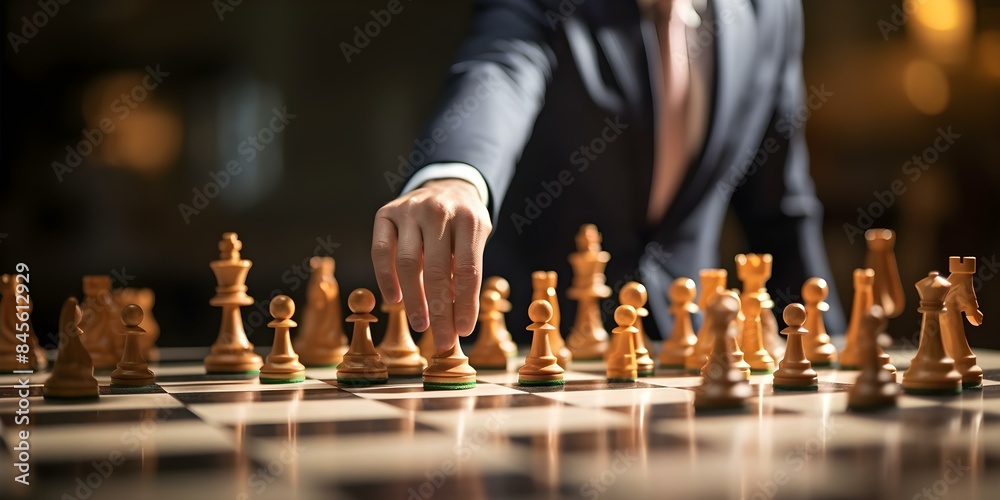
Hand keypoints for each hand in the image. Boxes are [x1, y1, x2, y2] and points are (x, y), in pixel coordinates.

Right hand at [372, 179, 491, 349]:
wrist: (446, 185)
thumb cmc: (463, 224)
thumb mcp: (475, 240)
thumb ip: (465, 272)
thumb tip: (454, 318)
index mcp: (469, 220)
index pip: (468, 270)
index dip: (465, 304)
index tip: (463, 331)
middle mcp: (438, 211)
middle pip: (438, 271)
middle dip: (440, 311)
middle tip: (442, 340)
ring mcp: (410, 210)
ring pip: (408, 263)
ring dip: (414, 300)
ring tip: (421, 325)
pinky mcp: (386, 213)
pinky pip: (381, 251)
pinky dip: (385, 278)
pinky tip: (393, 300)